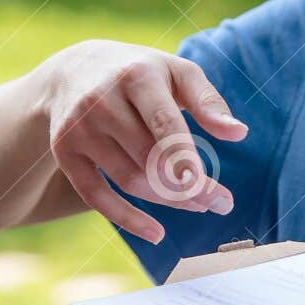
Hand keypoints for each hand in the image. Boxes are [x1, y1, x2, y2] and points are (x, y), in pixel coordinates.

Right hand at [40, 40, 247, 242]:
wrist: (74, 71)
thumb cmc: (142, 74)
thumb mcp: (176, 72)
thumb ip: (208, 101)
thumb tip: (239, 133)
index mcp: (137, 76)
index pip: (163, 121)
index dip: (184, 157)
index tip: (205, 185)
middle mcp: (102, 100)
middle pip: (150, 158)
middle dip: (189, 186)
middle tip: (221, 202)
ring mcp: (79, 128)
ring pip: (130, 179)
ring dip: (168, 201)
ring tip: (199, 205)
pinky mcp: (65, 152)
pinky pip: (96, 196)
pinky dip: (127, 219)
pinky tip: (157, 233)